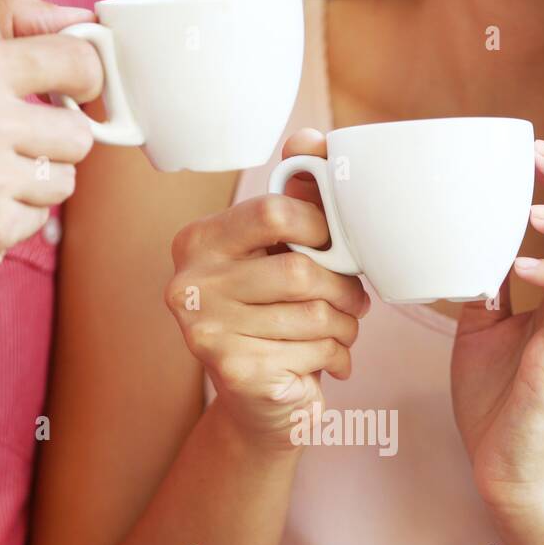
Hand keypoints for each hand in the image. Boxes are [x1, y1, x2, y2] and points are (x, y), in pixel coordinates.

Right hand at [0, 0, 101, 281]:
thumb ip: (8, 23)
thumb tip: (82, 21)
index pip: (77, 63)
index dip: (84, 79)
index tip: (71, 90)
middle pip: (79, 135)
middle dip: (51, 141)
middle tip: (6, 143)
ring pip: (63, 182)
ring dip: (32, 183)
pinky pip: (39, 221)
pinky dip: (10, 218)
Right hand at [165, 132, 370, 450]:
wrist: (260, 405)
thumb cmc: (277, 318)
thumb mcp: (282, 254)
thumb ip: (296, 197)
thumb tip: (311, 139)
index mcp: (199, 241)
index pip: (272, 211)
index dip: (322, 227)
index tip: (335, 246)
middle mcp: (188, 282)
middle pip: (300, 270)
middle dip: (344, 289)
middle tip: (355, 302)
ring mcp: (203, 330)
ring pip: (312, 315)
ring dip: (345, 327)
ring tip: (341, 333)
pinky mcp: (230, 370)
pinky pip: (311, 351)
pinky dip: (335, 358)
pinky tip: (327, 364)